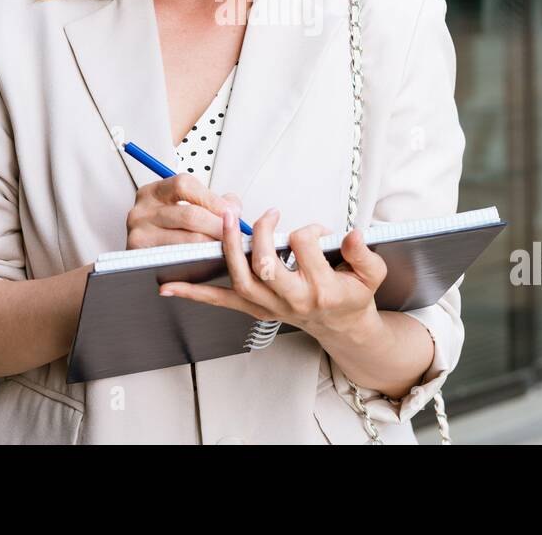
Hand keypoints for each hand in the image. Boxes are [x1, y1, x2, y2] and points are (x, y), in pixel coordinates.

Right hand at [126, 174, 240, 249]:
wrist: (141, 258)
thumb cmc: (168, 230)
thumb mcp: (185, 206)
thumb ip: (213, 202)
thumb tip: (233, 209)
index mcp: (154, 192)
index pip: (184, 185)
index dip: (212, 199)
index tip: (230, 211)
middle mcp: (142, 211)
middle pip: (189, 215)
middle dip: (218, 225)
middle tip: (233, 233)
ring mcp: (139, 234)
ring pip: (187, 240)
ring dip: (211, 245)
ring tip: (225, 247)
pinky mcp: (142, 258)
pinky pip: (177, 259)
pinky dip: (197, 260)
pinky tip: (208, 259)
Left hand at [160, 208, 386, 344]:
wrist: (342, 326)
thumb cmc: (352, 295)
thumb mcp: (372, 274)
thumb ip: (364, 253)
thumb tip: (352, 234)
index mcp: (321, 288)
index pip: (303, 246)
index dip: (308, 229)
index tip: (317, 229)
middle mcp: (292, 300)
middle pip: (265, 264)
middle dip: (260, 233)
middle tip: (268, 214)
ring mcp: (269, 306)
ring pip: (240, 278)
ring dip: (228, 247)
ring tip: (222, 218)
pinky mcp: (254, 308)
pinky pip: (220, 301)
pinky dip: (194, 293)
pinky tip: (169, 286)